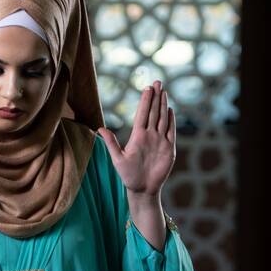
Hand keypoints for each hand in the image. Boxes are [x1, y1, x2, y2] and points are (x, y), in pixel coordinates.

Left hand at [96, 80, 175, 196]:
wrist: (142, 189)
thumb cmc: (128, 176)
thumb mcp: (118, 159)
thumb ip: (111, 143)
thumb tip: (100, 129)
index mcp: (138, 136)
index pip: (142, 114)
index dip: (145, 101)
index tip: (147, 88)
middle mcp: (150, 135)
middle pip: (153, 112)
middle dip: (156, 97)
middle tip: (157, 81)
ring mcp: (160, 141)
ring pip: (162, 118)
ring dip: (163, 105)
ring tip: (163, 91)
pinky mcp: (169, 148)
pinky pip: (171, 131)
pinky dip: (171, 121)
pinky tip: (170, 110)